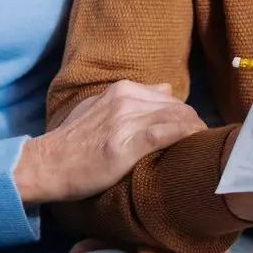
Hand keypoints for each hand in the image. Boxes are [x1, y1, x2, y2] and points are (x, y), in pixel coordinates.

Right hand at [15, 80, 207, 204]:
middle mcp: (126, 98)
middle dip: (194, 124)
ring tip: (204, 149)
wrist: (48, 164)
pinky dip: (187, 137)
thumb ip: (130, 98)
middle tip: (203, 144)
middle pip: (178, 108)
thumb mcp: (98, 109)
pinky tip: (195, 146)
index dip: (184, 116)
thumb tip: (165, 88)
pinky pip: (169, 133)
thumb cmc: (73, 142)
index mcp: (121, 89)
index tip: (193, 132)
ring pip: (178, 118)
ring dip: (196, 132)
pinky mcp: (128, 142)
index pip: (168, 98)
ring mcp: (127, 119)